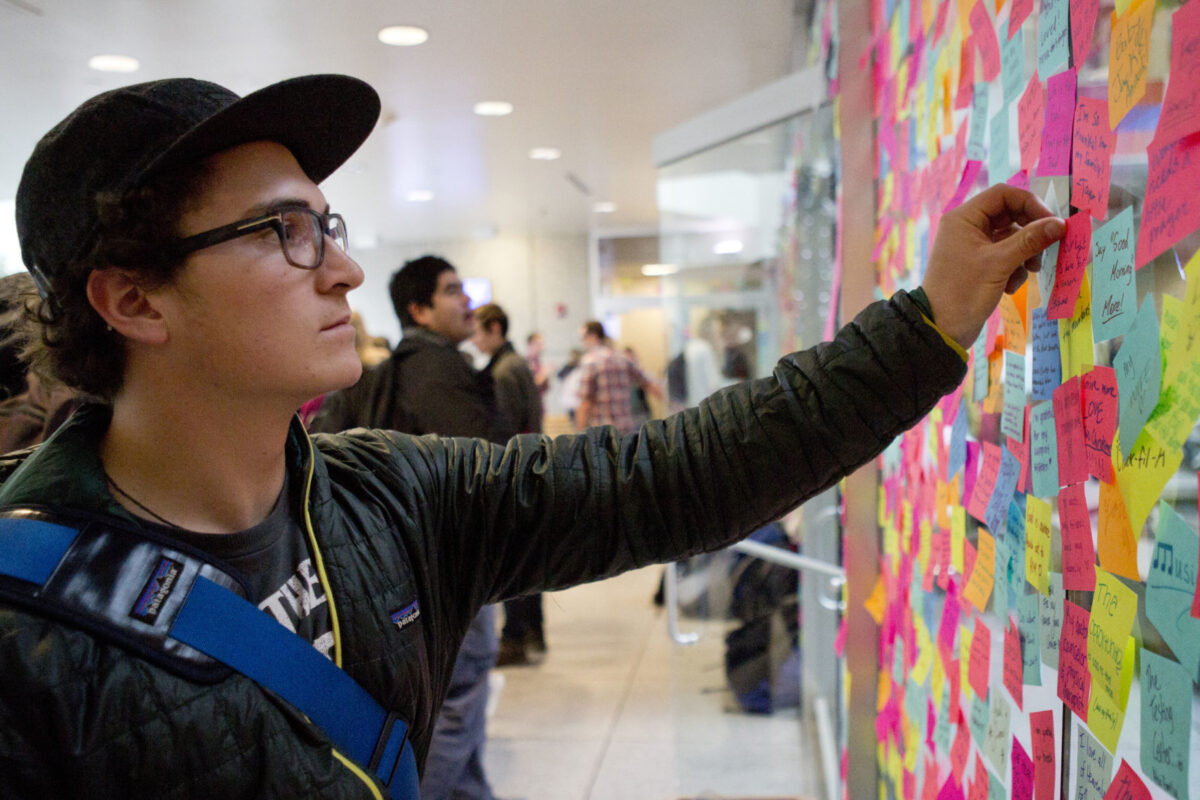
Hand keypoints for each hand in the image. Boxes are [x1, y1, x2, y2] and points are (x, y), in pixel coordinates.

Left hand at [921, 184, 1065, 348]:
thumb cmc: (964, 292)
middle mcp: (967, 228)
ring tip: (1030, 272)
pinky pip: (1006, 256)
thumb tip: (1061, 224)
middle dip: (1031, 233)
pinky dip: (1015, 268)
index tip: (1051, 222)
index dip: (1031, 204)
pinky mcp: (980, 265)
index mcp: (964, 218)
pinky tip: (1010, 287)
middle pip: (1011, 215)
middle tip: (1047, 248)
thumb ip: (1030, 240)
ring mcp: (974, 246)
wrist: (941, 329)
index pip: (1004, 195)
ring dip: (1025, 254)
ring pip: (1012, 238)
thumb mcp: (1000, 264)